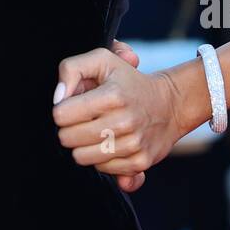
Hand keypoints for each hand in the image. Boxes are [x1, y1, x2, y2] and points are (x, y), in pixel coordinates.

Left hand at [52, 47, 183, 180]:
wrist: (170, 104)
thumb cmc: (128, 80)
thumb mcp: (102, 60)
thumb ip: (71, 69)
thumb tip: (58, 99)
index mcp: (112, 96)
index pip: (61, 115)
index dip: (61, 110)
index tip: (72, 105)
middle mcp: (124, 121)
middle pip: (68, 139)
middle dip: (68, 128)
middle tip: (83, 119)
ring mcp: (134, 144)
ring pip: (82, 157)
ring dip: (83, 145)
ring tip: (96, 131)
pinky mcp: (141, 162)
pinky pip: (102, 169)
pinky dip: (101, 158)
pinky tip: (110, 143)